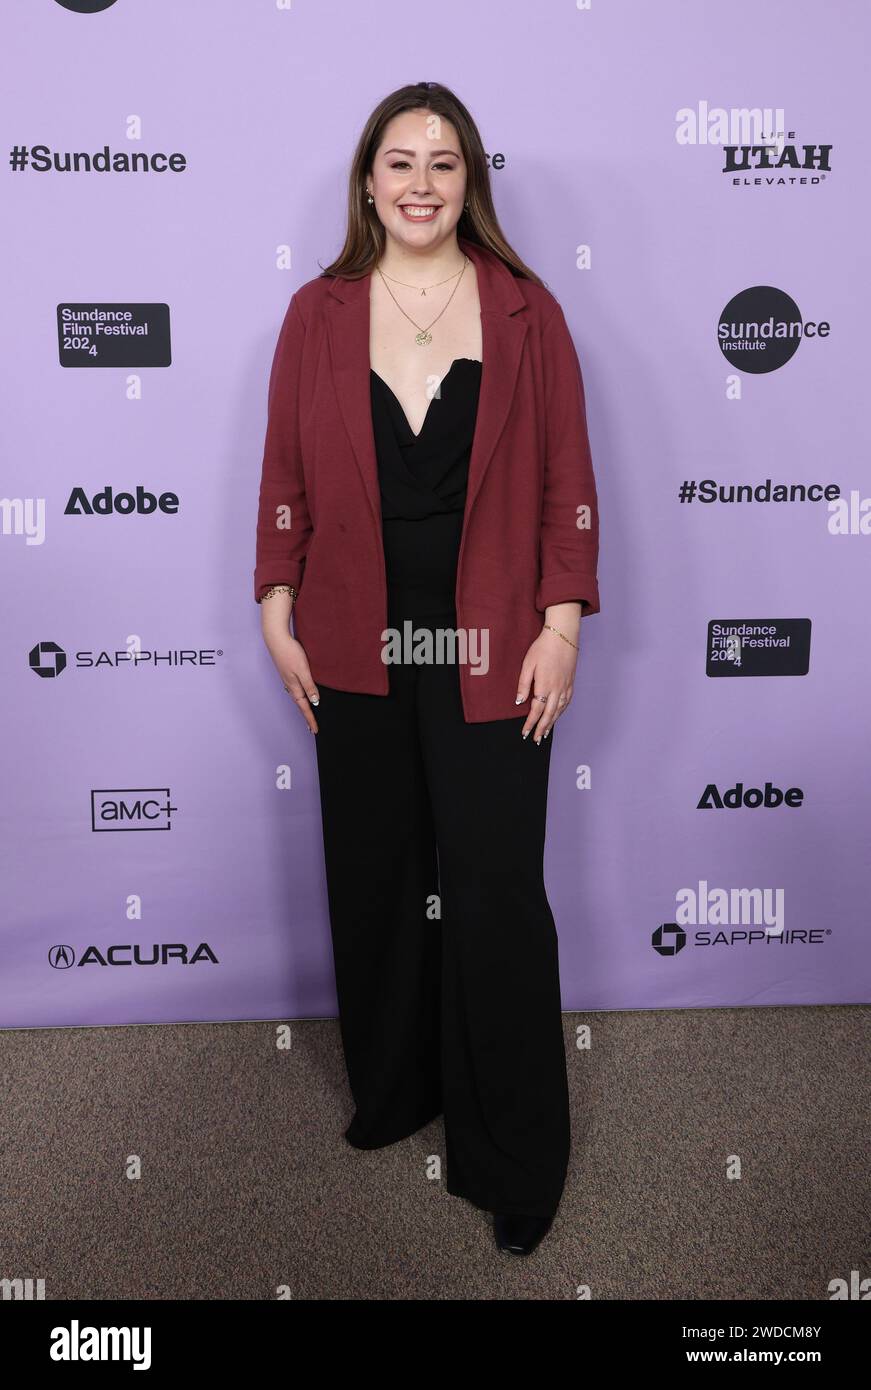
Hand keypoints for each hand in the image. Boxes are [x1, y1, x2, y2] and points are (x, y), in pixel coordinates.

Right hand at [266, 633, 320, 733]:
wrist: (276, 638)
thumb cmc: (290, 652)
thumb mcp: (303, 670)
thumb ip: (309, 686)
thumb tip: (315, 702)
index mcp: (294, 687)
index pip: (304, 707)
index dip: (310, 719)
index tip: (315, 730)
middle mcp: (289, 685)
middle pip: (299, 704)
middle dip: (306, 716)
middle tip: (311, 727)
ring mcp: (287, 678)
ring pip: (296, 696)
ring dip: (303, 706)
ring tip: (307, 713)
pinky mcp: (286, 671)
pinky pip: (294, 688)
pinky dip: (300, 696)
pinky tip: (301, 694)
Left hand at [516, 625, 578, 742]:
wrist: (563, 635)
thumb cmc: (543, 648)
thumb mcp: (528, 664)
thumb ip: (523, 684)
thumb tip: (519, 702)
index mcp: (544, 685)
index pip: (536, 710)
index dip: (530, 723)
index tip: (524, 733)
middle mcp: (557, 689)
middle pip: (549, 714)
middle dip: (541, 728)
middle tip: (535, 739)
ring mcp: (566, 686)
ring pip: (559, 710)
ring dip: (552, 723)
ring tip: (545, 733)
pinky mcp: (571, 682)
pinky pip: (566, 702)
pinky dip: (561, 712)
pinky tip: (557, 716)